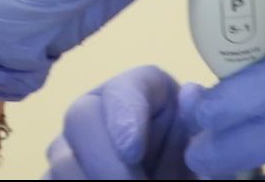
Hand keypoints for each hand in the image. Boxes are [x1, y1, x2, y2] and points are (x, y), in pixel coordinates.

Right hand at [44, 64, 202, 179]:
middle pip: (80, 119)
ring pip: (62, 161)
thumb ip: (200, 124)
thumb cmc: (189, 162)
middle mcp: (96, 109)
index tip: (133, 152)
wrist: (175, 176)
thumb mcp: (204, 144)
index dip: (123, 117)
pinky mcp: (59, 175)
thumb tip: (191, 96)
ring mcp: (71, 145)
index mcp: (139, 91)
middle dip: (105, 161)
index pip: (123, 90)